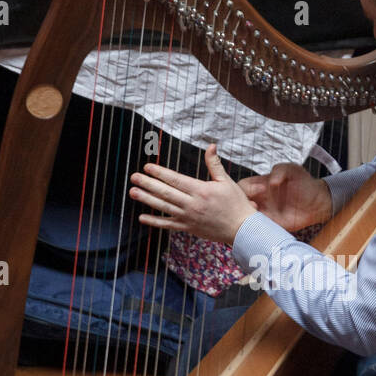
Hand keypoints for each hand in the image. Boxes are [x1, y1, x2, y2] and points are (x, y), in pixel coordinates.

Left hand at [130, 144, 256, 246]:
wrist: (242, 229)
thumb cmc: (236, 204)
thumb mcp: (226, 181)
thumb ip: (214, 164)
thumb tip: (211, 146)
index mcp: (200, 190)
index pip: (175, 180)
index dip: (160, 173)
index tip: (147, 167)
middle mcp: (192, 204)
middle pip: (165, 192)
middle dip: (148, 184)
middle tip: (134, 177)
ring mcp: (188, 217)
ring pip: (163, 207)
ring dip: (147, 199)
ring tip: (133, 192)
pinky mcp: (188, 228)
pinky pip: (168, 225)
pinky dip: (154, 222)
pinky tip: (142, 217)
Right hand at [239, 162, 331, 232]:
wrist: (319, 201)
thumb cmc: (304, 182)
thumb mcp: (292, 169)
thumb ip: (280, 170)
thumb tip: (271, 182)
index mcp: (260, 185)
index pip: (242, 187)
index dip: (244, 189)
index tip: (260, 190)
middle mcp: (259, 199)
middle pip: (239, 203)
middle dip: (241, 205)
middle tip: (255, 205)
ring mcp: (264, 213)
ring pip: (245, 217)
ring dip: (247, 218)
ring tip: (259, 215)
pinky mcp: (272, 224)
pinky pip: (258, 227)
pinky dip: (257, 227)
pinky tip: (265, 224)